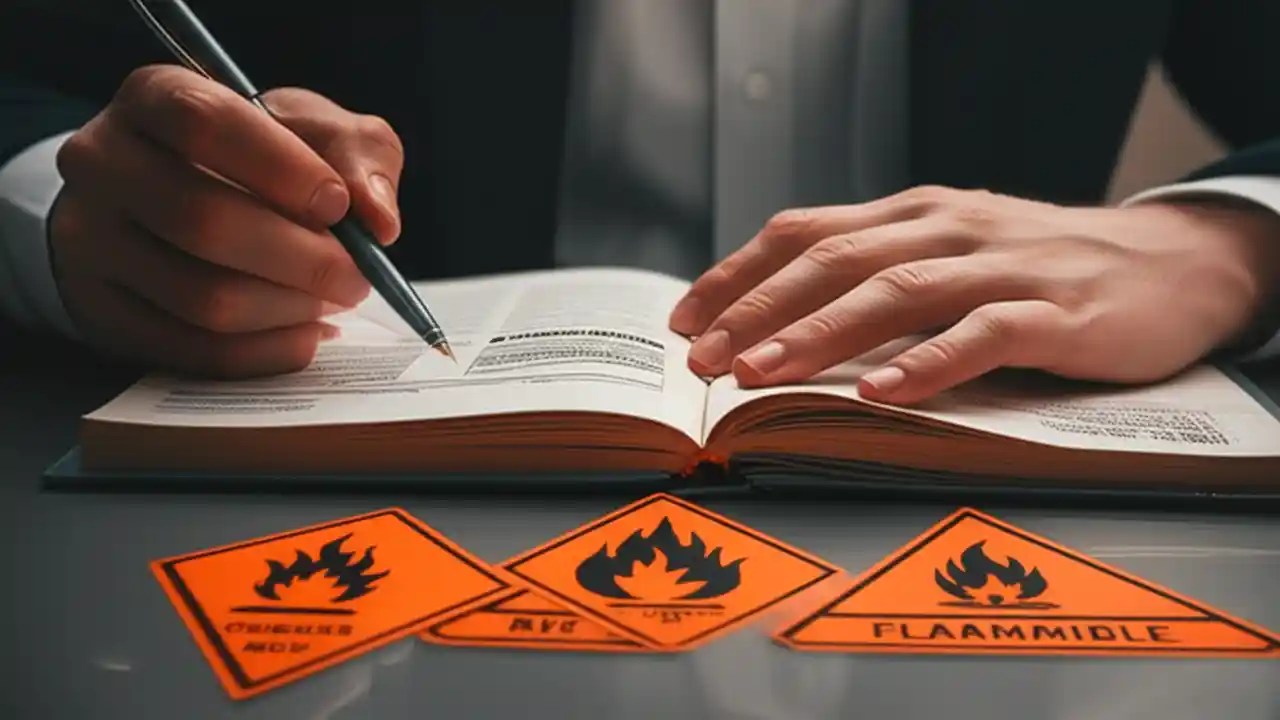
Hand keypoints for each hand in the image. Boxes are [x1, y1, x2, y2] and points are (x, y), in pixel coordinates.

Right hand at [52, 65, 404, 376]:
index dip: (281, 167)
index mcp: (153, 98)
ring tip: (332, 300)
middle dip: (303, 258)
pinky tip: (305, 333)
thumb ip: (357, 154)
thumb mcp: (310, 130)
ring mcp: (89, 242)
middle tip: (357, 275)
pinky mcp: (103, 312)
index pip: (205, 122)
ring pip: (204, 297)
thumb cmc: (254, 159)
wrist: (168, 204)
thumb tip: (379, 219)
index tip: (338, 204)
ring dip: (291, 309)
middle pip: (204, 220)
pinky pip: (197, 352)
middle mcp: (102, 163)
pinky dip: (269, 352)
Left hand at [669, 186, 1279, 402]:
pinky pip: (983, 334)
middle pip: (836, 260)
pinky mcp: (1057, 312)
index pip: (806, 231)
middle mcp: (950, 227)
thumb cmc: (1043, 268)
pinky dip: (926, 363)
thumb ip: (883, 273)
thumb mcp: (953, 253)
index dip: (740, 272)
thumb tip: (783, 321)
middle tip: (704, 359)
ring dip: (819, 334)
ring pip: (896, 292)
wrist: (1172, 263)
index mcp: (916, 213)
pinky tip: (880, 393)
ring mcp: (1004, 266)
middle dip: (758, 309)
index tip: (686, 318)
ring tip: (762, 373)